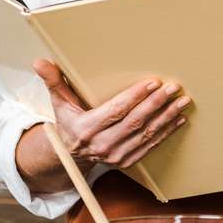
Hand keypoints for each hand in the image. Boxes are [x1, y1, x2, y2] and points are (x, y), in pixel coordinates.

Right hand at [34, 58, 190, 168]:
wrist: (71, 156)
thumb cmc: (68, 122)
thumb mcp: (59, 102)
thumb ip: (53, 81)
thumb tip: (40, 61)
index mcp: (86, 129)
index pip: (115, 111)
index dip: (134, 97)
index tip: (152, 83)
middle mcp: (102, 145)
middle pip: (135, 122)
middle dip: (156, 104)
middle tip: (173, 88)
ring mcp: (116, 156)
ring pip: (146, 134)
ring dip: (167, 117)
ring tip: (182, 101)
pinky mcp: (127, 162)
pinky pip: (150, 146)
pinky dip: (167, 132)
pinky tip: (179, 118)